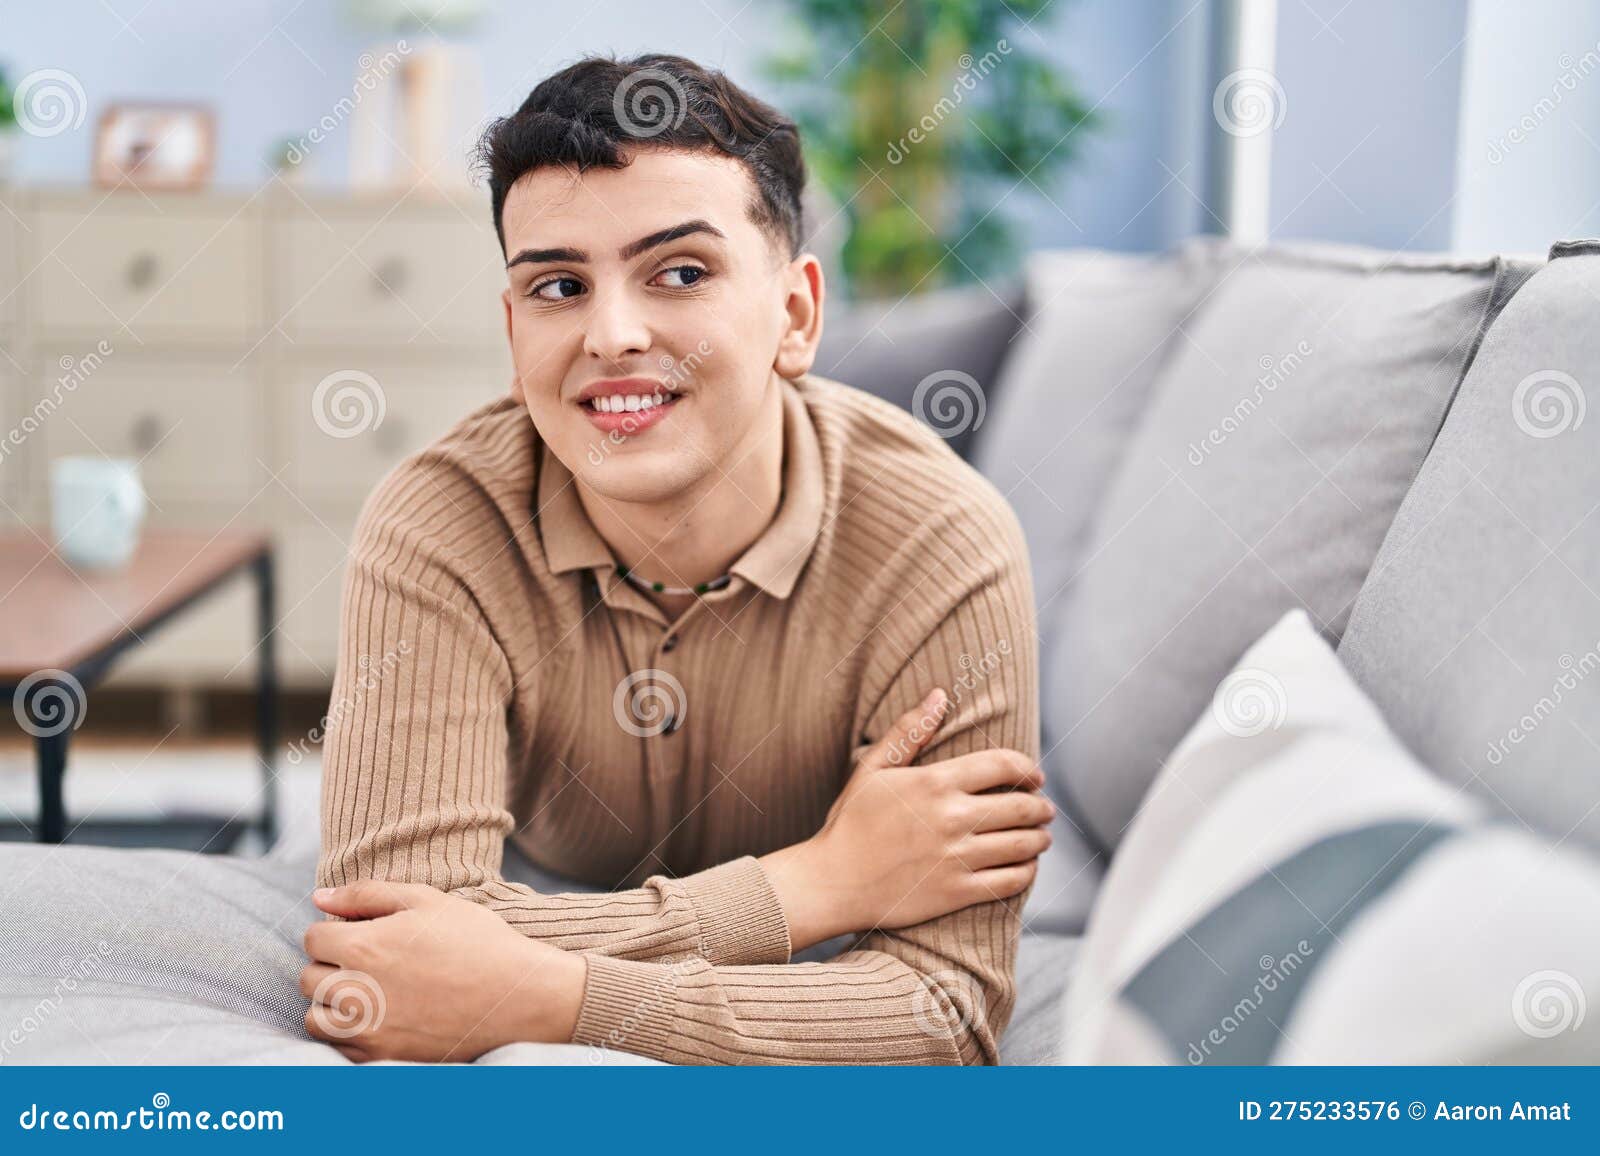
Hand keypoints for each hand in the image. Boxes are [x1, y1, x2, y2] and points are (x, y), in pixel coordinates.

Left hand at [301, 880, 586, 1062]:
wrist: (519, 997)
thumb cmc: (477, 941)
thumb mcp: (427, 901)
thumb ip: (366, 894)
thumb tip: (319, 897)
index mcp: (364, 947)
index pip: (313, 938)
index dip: (335, 929)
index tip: (362, 932)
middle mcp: (356, 992)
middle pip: (308, 977)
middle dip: (330, 963)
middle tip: (368, 959)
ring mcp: (367, 1030)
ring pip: (315, 1017)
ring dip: (331, 1001)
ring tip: (366, 989)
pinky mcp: (381, 1057)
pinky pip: (339, 1047)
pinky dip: (348, 1031)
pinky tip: (378, 1015)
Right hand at [761, 688, 1052, 946]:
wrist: (833, 881)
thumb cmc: (850, 822)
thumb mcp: (873, 769)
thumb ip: (910, 731)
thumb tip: (939, 695)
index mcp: (935, 782)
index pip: (1003, 765)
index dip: (1028, 768)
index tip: (1036, 776)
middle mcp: (952, 818)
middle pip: (1021, 807)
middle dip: (1042, 808)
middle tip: (1046, 810)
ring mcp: (957, 857)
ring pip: (1021, 845)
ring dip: (1040, 840)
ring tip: (1042, 838)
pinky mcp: (957, 892)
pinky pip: (1009, 881)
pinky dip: (1026, 873)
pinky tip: (1026, 868)